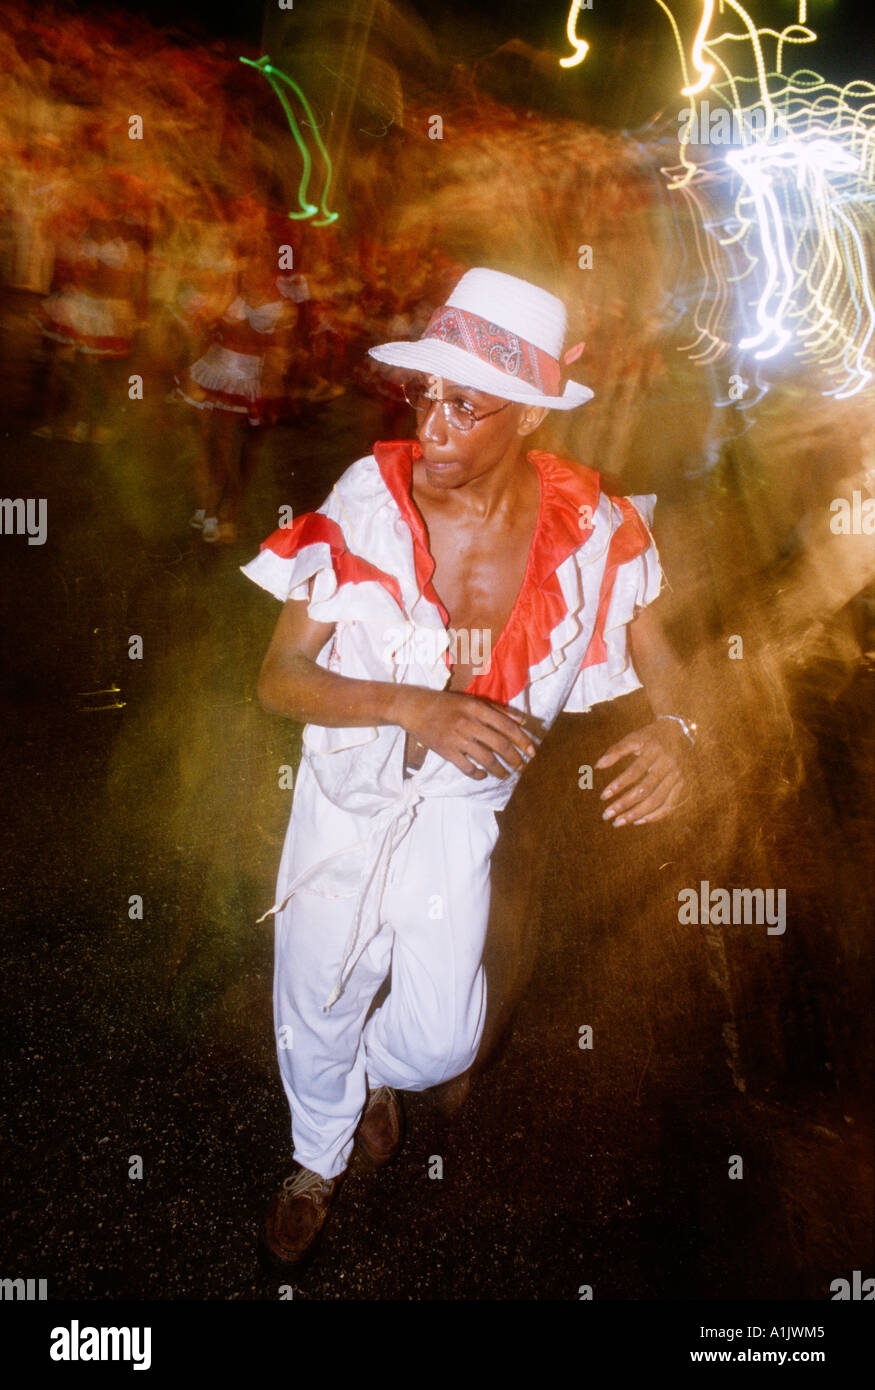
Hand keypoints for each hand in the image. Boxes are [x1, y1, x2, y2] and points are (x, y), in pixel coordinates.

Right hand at [401, 688, 536, 780]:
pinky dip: (478, 774)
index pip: (506, 726)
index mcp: (477, 709)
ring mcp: (457, 738)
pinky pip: (467, 768)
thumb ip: (498, 710)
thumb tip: (521, 721)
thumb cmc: (446, 703)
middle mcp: (469, 723)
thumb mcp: (472, 701)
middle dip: (515, 759)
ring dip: (500, 770)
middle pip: (499, 745)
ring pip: (486, 759)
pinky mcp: (446, 751)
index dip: (522, 740)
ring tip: (507, 775)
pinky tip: (484, 775)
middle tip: (522, 766)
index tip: (532, 751)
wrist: (415, 708)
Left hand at [595, 720, 690, 825]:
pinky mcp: (682, 784)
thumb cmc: (650, 737)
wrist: (680, 732)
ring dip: (636, 814)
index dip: (618, 785)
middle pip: (645, 789)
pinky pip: (669, 805)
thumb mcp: (634, 737)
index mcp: (654, 750)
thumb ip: (616, 750)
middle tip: (606, 816)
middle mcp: (668, 764)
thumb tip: (597, 766)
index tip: (603, 797)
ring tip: (618, 822)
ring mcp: (677, 776)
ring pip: (657, 800)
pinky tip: (637, 821)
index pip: (634, 771)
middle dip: (624, 804)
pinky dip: (654, 816)